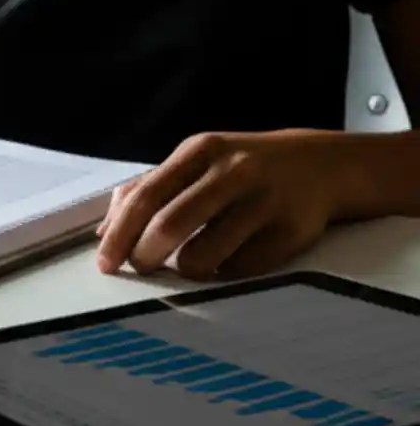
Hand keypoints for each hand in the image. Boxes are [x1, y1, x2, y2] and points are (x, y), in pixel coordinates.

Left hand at [95, 130, 351, 279]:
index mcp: (200, 151)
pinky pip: (238, 271)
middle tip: (143, 268)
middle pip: (169, 227)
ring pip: (203, 257)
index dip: (119, 236)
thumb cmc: (241, 168)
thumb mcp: (196, 162)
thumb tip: (103, 232)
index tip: (105, 264)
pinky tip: (228, 259)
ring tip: (190, 263)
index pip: (145, 198)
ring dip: (185, 270)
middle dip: (145, 257)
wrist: (322, 166)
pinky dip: (223, 274)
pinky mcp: (291, 233)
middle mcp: (233, 172)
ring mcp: (264, 202)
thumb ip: (147, 190)